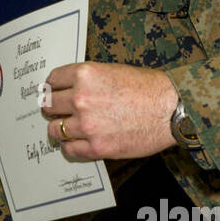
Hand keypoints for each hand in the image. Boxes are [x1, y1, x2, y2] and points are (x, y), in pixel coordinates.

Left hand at [41, 62, 177, 159]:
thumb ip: (89, 80)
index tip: (54, 92)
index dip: (53, 87)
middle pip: (48, 105)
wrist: (171, 110)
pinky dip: (71, 146)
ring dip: (60, 129)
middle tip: (59, 112)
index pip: (53, 80)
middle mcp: (81, 99)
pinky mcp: (96, 147)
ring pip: (54, 130)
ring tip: (70, 128)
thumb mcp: (113, 71)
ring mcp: (87, 125)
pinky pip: (69, 149)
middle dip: (53, 108)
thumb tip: (70, 88)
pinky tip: (79, 142)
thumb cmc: (149, 88)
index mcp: (85, 75)